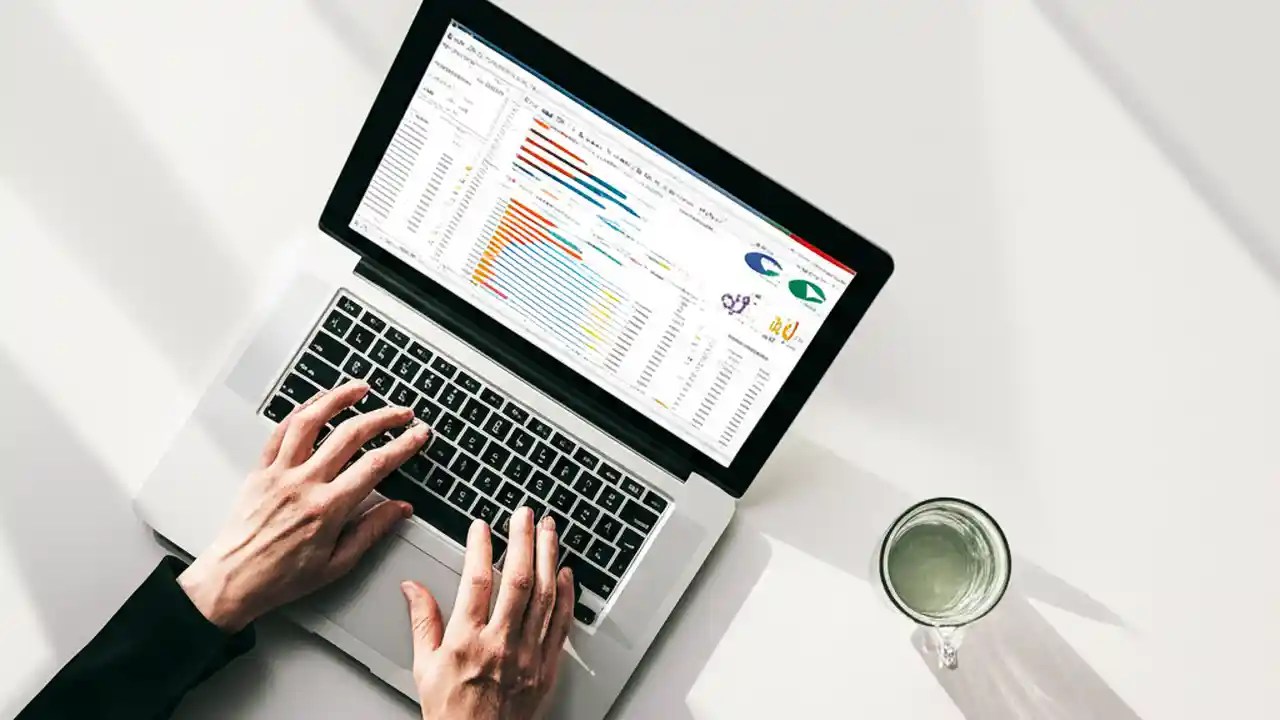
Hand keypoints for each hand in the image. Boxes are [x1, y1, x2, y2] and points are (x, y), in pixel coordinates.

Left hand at [178, 380, 429, 630]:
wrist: (231, 581)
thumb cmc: (281, 578)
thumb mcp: (337, 564)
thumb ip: (371, 531)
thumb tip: (400, 508)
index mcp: (327, 509)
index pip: (375, 465)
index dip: (403, 445)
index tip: (418, 434)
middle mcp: (303, 484)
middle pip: (349, 435)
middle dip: (382, 417)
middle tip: (401, 412)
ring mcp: (279, 473)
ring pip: (311, 421)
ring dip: (338, 398)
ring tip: (359, 389)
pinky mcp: (259, 470)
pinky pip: (280, 431)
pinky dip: (300, 411)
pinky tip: (315, 403)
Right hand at [402, 508, 573, 719]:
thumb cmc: (451, 713)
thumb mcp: (424, 667)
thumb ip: (423, 622)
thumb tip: (412, 587)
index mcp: (467, 641)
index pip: (476, 581)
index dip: (481, 547)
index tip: (482, 526)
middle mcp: (500, 644)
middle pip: (518, 580)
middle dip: (523, 540)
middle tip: (525, 513)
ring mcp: (527, 655)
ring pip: (544, 596)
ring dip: (549, 557)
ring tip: (549, 530)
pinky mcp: (546, 667)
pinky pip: (561, 625)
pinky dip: (566, 596)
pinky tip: (566, 574)